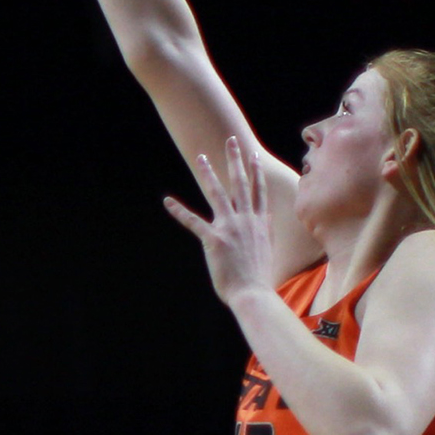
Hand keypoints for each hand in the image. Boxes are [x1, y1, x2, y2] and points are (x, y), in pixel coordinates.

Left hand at [164, 137, 278, 308]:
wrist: (254, 294)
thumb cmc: (258, 276)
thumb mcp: (267, 249)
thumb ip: (265, 230)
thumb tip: (267, 216)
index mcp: (259, 223)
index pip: (258, 191)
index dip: (255, 172)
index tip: (252, 155)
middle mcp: (246, 221)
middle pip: (241, 184)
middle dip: (235, 160)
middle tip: (232, 141)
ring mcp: (231, 228)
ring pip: (218, 194)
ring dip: (209, 173)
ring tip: (201, 156)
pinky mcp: (214, 240)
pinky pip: (193, 221)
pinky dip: (179, 211)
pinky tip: (167, 201)